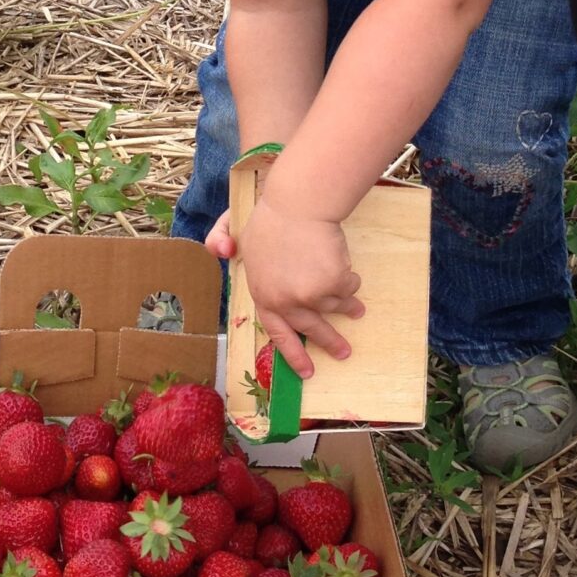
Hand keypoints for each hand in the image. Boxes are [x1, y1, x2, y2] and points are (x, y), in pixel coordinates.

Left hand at [234, 195, 363, 377]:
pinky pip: (349, 288)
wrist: (298, 205)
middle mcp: (286, 302)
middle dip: (332, 344)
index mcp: (263, 296)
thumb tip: (221, 252)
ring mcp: (311, 295)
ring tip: (357, 309)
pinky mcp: (333, 284)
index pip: (278, 333)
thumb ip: (220, 238)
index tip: (307, 371)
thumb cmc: (269, 215)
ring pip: (336, 307)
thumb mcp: (237, 228)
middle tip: (345, 353)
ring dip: (349, 308)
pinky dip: (351, 280)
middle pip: (313, 330)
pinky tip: (345, 266)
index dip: (293, 354)